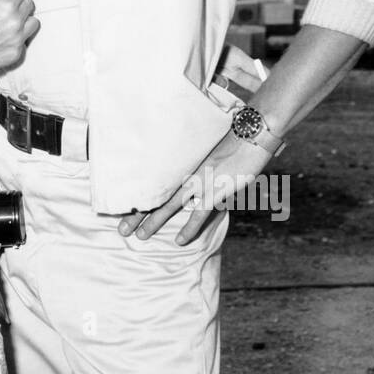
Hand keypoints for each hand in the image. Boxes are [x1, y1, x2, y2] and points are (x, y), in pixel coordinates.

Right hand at [0, 0, 39, 74]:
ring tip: (8, 20)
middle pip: (29, 3)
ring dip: (24, 18)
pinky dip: (18, 36)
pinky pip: (25, 39)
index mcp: (5, 7)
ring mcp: (17, 40)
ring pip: (32, 22)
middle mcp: (14, 24)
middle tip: (9, 2)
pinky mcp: (16, 53)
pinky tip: (3, 35)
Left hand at [118, 130, 272, 245]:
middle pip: (155, 194)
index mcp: (183, 161)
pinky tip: (179, 241)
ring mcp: (199, 181)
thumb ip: (200, 163)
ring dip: (153, 221)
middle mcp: (186, 171)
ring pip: (169, 205)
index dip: (140, 193)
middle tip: (121, 229)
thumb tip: (197, 174)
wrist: (251, 132)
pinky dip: (189, 229)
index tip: (124, 205)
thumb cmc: (236, 138)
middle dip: (137, 212)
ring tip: (139, 237)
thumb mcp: (211, 149)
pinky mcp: (215, 190)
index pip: (156, 180)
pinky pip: (198, 214)